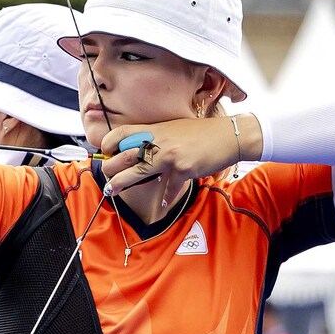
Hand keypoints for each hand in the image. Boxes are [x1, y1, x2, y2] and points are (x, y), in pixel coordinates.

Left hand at [97, 115, 254, 199]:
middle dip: (111, 168)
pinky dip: (167, 197)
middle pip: (125, 155)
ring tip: (112, 190)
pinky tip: (163, 204)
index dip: (109, 143)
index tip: (105, 153)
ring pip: (138, 172)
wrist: (229, 136)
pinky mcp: (183, 169)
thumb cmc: (202, 134)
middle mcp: (159, 141)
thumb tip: (139, 152)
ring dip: (122, 183)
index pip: (122, 132)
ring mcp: (170, 155)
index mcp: (155, 130)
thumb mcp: (173, 129)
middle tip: (107, 176)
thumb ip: (156, 139)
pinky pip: (169, 188)